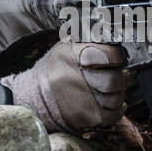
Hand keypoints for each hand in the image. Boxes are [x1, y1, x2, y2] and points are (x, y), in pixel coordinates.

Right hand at [1, 41, 127, 132]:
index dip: (117, 57)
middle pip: (114, 80)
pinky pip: (112, 115)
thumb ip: (88, 39)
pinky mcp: (84, 117)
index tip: (116, 58)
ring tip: (111, 89)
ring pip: (115, 98)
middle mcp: (77, 79)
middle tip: (115, 74)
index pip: (108, 56)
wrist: (33, 97)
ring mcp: (81, 101)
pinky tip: (114, 102)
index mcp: (73, 57)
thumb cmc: (52, 70)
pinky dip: (118, 109)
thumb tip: (109, 34)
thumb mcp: (65, 47)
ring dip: (118, 93)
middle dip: (118, 77)